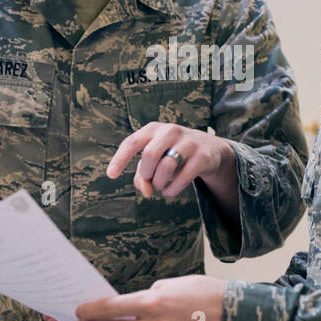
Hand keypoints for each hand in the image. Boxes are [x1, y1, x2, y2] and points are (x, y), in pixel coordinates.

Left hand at [108, 123, 233, 197]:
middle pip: (149, 156)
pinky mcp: (203, 157)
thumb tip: (146, 191)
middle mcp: (171, 131)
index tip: (111, 175)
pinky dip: (172, 190)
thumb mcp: (154, 161)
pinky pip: (182, 178)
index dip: (120, 159)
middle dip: (146, 174)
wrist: (210, 149)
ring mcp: (189, 142)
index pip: (132, 142)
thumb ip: (142, 176)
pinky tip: (170, 190)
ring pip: (166, 167)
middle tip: (150, 180)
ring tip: (161, 186)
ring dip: (159, 183)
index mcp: (154, 129)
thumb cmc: (172, 154)